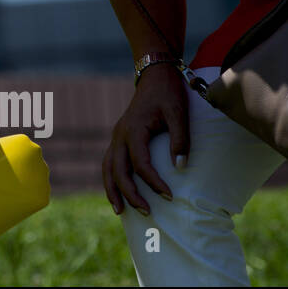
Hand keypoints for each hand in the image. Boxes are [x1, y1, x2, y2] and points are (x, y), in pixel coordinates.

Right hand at [102, 62, 189, 215]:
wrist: (155, 76)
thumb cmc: (168, 93)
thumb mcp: (179, 112)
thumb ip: (180, 139)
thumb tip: (180, 166)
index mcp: (134, 129)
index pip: (140, 163)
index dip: (154, 182)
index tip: (170, 196)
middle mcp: (120, 134)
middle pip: (118, 170)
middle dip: (130, 194)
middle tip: (146, 212)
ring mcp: (117, 136)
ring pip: (108, 168)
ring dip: (113, 190)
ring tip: (120, 211)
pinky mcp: (120, 137)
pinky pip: (110, 162)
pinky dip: (112, 179)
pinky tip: (118, 192)